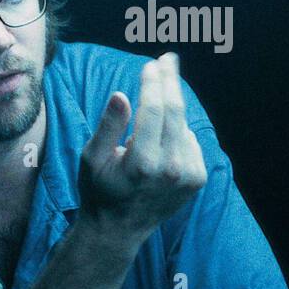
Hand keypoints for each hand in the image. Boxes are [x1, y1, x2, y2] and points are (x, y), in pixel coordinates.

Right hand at [77, 52, 206, 247]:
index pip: (154, 110)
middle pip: (175, 112)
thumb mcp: (91, 158)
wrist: (118, 229)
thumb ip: (108, 126)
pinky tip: (160, 139)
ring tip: (155, 102)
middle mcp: (171, 169)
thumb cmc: (99, 190)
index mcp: (142, 163)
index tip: (151, 64)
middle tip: (168, 59)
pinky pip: (189, 141)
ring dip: (171, 109)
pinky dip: (177, 132)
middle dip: (170, 81)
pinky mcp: (197, 179)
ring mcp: (188, 175)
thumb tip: (122, 94)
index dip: (153, 83)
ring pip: (183, 126)